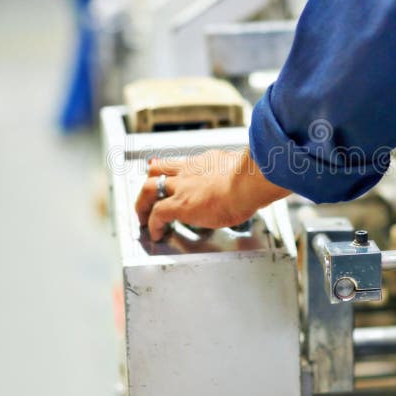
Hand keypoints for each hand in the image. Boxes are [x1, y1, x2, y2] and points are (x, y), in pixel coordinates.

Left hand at [135, 148, 290, 240]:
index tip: (165, 172)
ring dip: (143, 203)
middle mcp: (189, 171)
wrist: (247, 181)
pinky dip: (153, 224)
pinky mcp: (179, 205)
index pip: (181, 163)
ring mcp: (182, 187)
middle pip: (157, 169)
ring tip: (142, 216)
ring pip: (150, 188)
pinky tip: (155, 233)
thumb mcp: (243, 170)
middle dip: (149, 183)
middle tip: (147, 196)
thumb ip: (239, 174)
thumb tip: (249, 183)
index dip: (170, 168)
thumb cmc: (253, 178)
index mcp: (206, 162)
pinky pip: (158, 214)